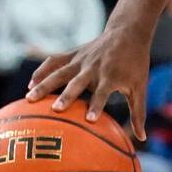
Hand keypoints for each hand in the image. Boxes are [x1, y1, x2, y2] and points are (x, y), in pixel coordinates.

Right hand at [25, 24, 149, 140]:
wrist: (127, 33)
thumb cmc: (135, 64)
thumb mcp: (140, 87)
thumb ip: (138, 113)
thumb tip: (142, 138)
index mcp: (111, 76)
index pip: (102, 93)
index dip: (96, 105)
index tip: (89, 120)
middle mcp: (93, 68)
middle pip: (77, 83)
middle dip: (67, 96)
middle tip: (56, 110)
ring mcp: (81, 60)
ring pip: (59, 72)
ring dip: (44, 84)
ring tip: (30, 98)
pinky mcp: (73, 54)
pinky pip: (54, 61)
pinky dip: (42, 71)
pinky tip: (30, 84)